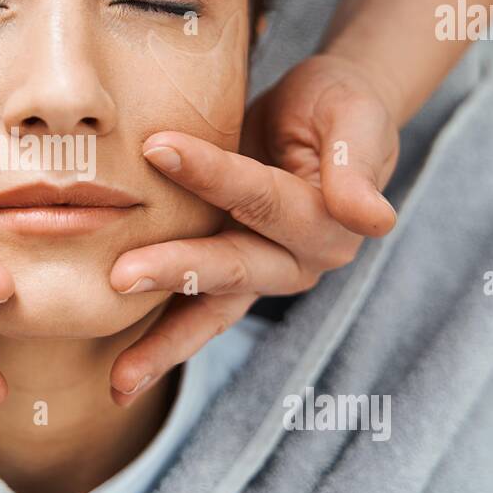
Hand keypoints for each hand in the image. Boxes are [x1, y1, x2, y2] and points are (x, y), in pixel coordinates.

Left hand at [106, 52, 399, 405]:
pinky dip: (156, 339)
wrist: (322, 117)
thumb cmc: (337, 108)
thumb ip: (356, 163)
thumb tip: (375, 220)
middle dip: (176, 272)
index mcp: (328, 224)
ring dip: (164, 346)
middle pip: (231, 267)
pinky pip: (193, 314)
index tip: (155, 146)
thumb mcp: (353, 117)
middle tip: (120, 276)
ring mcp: (260, 277)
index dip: (211, 174)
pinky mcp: (229, 279)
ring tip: (119, 384)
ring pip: (210, 312)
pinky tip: (118, 379)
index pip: (261, 198)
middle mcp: (295, 262)